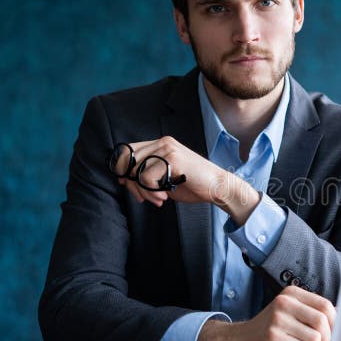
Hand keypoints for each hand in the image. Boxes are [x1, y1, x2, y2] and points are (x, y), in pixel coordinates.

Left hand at [114, 136, 259, 222]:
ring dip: (143, 191)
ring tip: (158, 198)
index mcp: (161, 144)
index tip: (129, 186)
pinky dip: (151, 192)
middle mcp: (163, 142)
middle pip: (128, 162)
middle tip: (144, 198)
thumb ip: (146, 174)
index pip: (128, 151)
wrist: (218, 187)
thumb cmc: (194, 184)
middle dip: (131, 184)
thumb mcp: (165, 178)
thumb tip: (122, 179)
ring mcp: (168, 149)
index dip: (122, 170)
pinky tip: (164, 196)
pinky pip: (146, 178)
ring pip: (135, 171)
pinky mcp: (173, 159)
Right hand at [195, 286, 336, 340]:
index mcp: (292, 293)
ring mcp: (277, 319)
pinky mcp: (272, 337)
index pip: (327, 306)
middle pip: (322, 322)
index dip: (334, 324)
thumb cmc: (272, 329)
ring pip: (314, 338)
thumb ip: (313, 312)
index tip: (328, 334)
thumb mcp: (290, 312)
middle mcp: (284, 302)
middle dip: (326, 339)